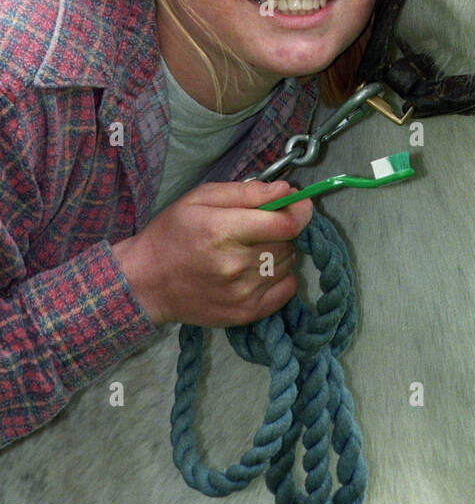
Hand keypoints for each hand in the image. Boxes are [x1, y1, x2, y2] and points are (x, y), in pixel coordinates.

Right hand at [112, 181, 312, 326]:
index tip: (295, 203)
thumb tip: (285, 190)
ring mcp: (242, 293)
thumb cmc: (172, 234)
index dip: (299, 210)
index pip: (287, 223)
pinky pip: (286, 289)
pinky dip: (280, 276)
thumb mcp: (201, 198)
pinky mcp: (245, 313)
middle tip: (261, 226)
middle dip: (283, 228)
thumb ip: (246, 192)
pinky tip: (258, 269)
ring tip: (252, 248)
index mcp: (224, 231)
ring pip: (289, 263)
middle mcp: (236, 265)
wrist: (145, 282)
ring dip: (280, 251)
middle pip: (290, 242)